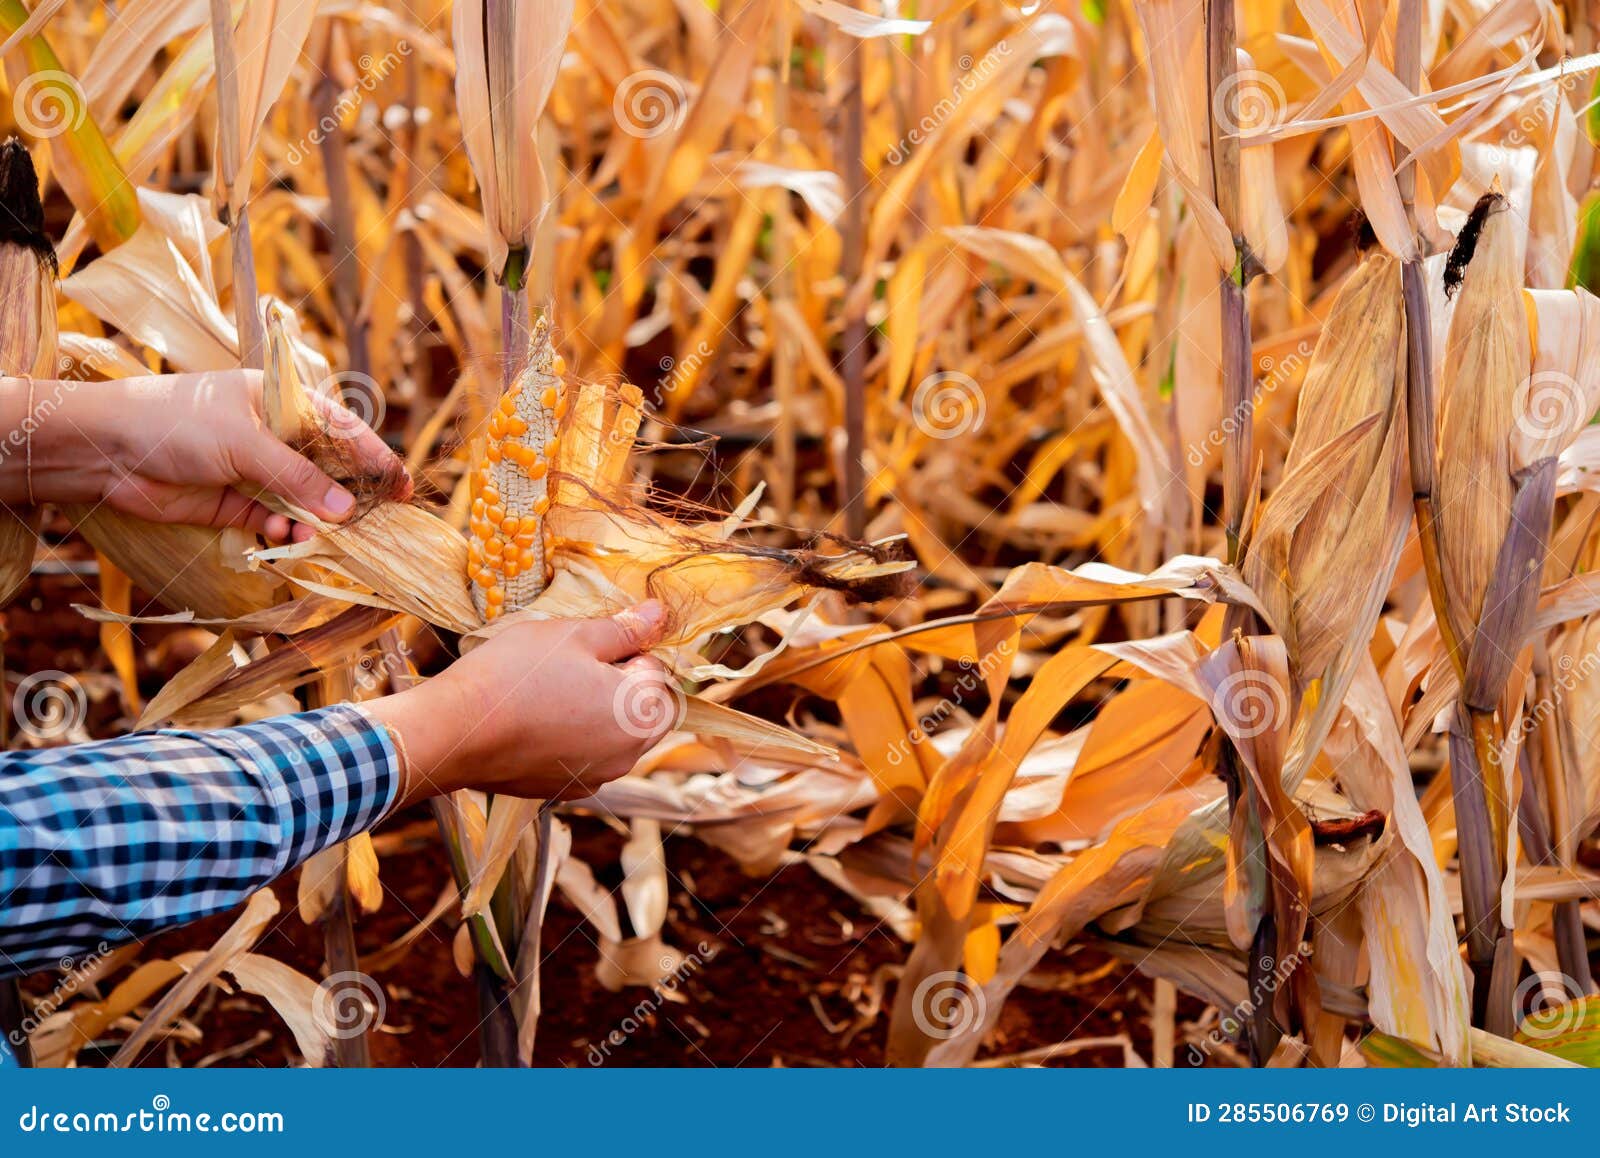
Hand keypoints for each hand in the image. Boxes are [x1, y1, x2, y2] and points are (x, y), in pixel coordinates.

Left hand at [28, 370, 409, 539]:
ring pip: (304, 503)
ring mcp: (256, 471)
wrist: (106, 449)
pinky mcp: (235, 504)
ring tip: (320, 540)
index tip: (403, 489)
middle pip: (329, 471)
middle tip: (372, 527)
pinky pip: (275, 523)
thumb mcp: (247, 443)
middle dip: (349, 499)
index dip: (376, 459)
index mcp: (283, 402)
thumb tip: (346, 512)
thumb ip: (298, 479)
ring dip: (315, 523)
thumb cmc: (177, 421)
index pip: (344, 431)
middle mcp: (275, 436)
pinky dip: (283, 535)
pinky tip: (283, 540)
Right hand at [367, 601, 677, 805]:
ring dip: (598, 711)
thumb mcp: (575, 636)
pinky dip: (572, 736)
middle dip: (622, 684)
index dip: (631, 650)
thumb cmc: (517, 675)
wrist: (454, 732)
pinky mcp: (564, 791)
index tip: (593, 642)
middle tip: (574, 662)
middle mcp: (628, 756)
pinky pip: (585, 756)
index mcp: (641, 715)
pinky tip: (537, 718)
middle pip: (645, 711)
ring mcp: (596, 778)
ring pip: (614, 736)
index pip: (661, 673)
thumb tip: (660, 613)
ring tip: (552, 688)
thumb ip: (625, 629)